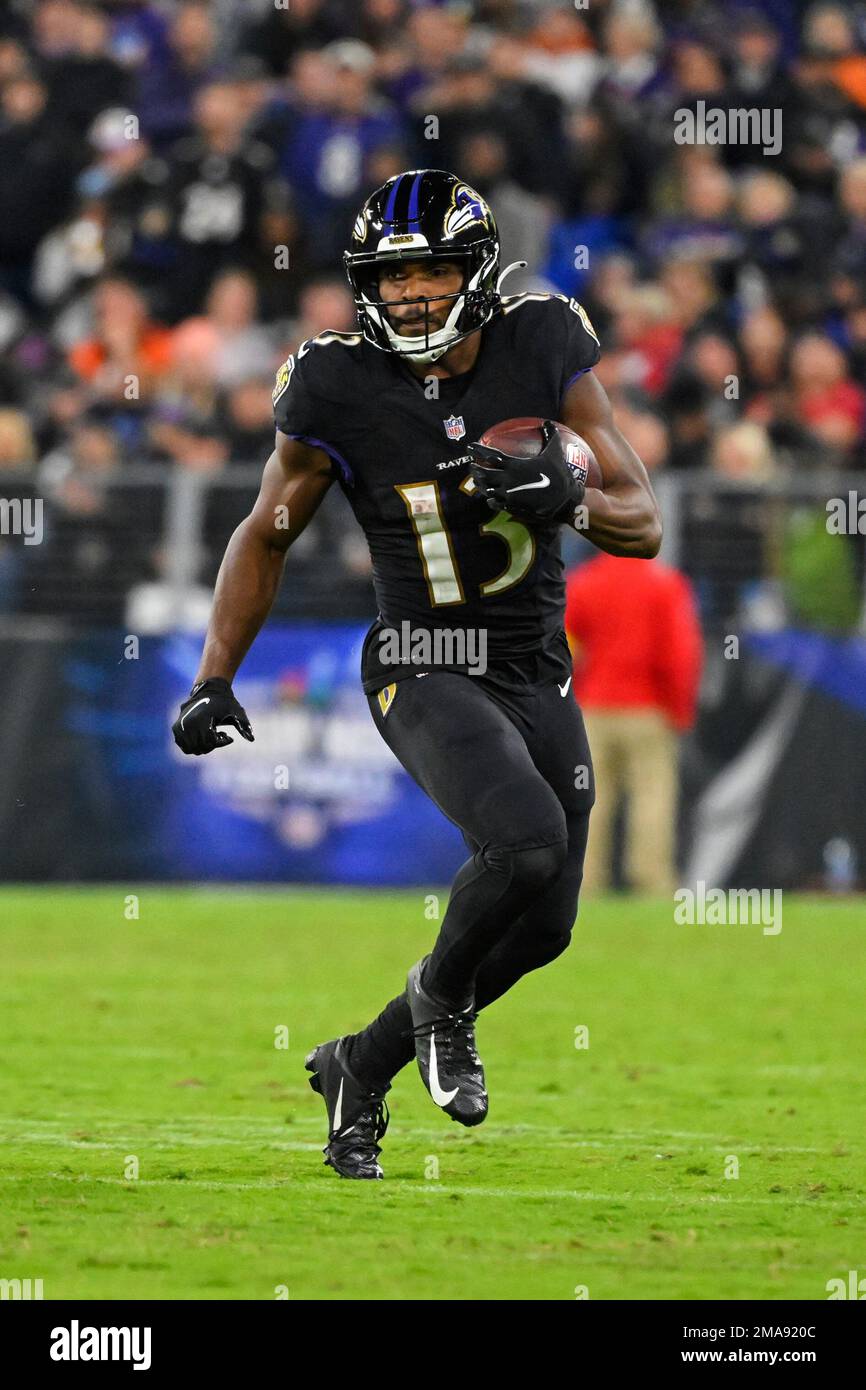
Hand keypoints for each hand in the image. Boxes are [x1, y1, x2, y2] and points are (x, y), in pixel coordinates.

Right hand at [172, 677, 254, 755]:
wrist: (208, 690)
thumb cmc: (225, 702)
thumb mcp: (237, 712)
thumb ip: (244, 726)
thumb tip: (251, 739)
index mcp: (202, 720)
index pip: (209, 743)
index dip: (221, 743)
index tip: (227, 735)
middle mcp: (188, 723)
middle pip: (200, 748)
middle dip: (212, 745)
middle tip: (219, 735)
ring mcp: (180, 726)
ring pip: (191, 749)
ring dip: (202, 746)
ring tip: (210, 735)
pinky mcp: (176, 727)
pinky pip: (183, 745)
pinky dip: (192, 745)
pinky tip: (202, 735)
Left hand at [468, 419, 585, 522]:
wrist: (564, 499)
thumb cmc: (559, 474)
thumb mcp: (555, 452)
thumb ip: (550, 435)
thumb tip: (548, 422)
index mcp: (515, 465)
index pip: (491, 455)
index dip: (478, 450)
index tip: (469, 447)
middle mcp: (508, 479)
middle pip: (484, 473)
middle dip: (475, 469)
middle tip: (471, 466)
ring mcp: (508, 494)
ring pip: (486, 489)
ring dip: (480, 485)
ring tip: (476, 481)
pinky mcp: (512, 507)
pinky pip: (494, 503)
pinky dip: (490, 499)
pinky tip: (489, 497)